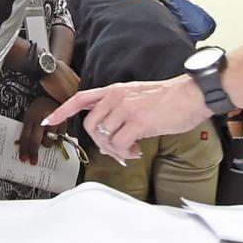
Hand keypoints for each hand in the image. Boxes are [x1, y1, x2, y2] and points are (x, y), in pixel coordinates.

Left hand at [16, 94, 61, 162]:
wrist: (52, 96)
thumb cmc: (38, 107)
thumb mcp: (29, 115)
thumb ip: (28, 129)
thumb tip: (24, 146)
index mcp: (30, 118)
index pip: (25, 137)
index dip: (23, 150)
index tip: (23, 159)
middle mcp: (41, 120)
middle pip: (36, 141)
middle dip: (34, 153)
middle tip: (33, 161)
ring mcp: (53, 122)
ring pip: (49, 142)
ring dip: (46, 144)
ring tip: (46, 140)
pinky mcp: (63, 123)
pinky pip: (59, 139)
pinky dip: (57, 141)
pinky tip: (54, 138)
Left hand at [43, 75, 208, 163]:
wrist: (192, 95)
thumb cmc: (169, 99)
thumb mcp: (137, 96)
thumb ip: (120, 111)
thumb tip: (109, 138)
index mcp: (114, 90)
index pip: (80, 98)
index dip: (63, 111)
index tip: (50, 121)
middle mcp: (116, 97)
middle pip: (90, 125)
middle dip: (100, 143)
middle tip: (117, 150)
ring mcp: (126, 108)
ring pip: (104, 137)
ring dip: (116, 150)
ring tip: (131, 150)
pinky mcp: (138, 121)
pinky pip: (119, 144)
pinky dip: (125, 152)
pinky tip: (137, 150)